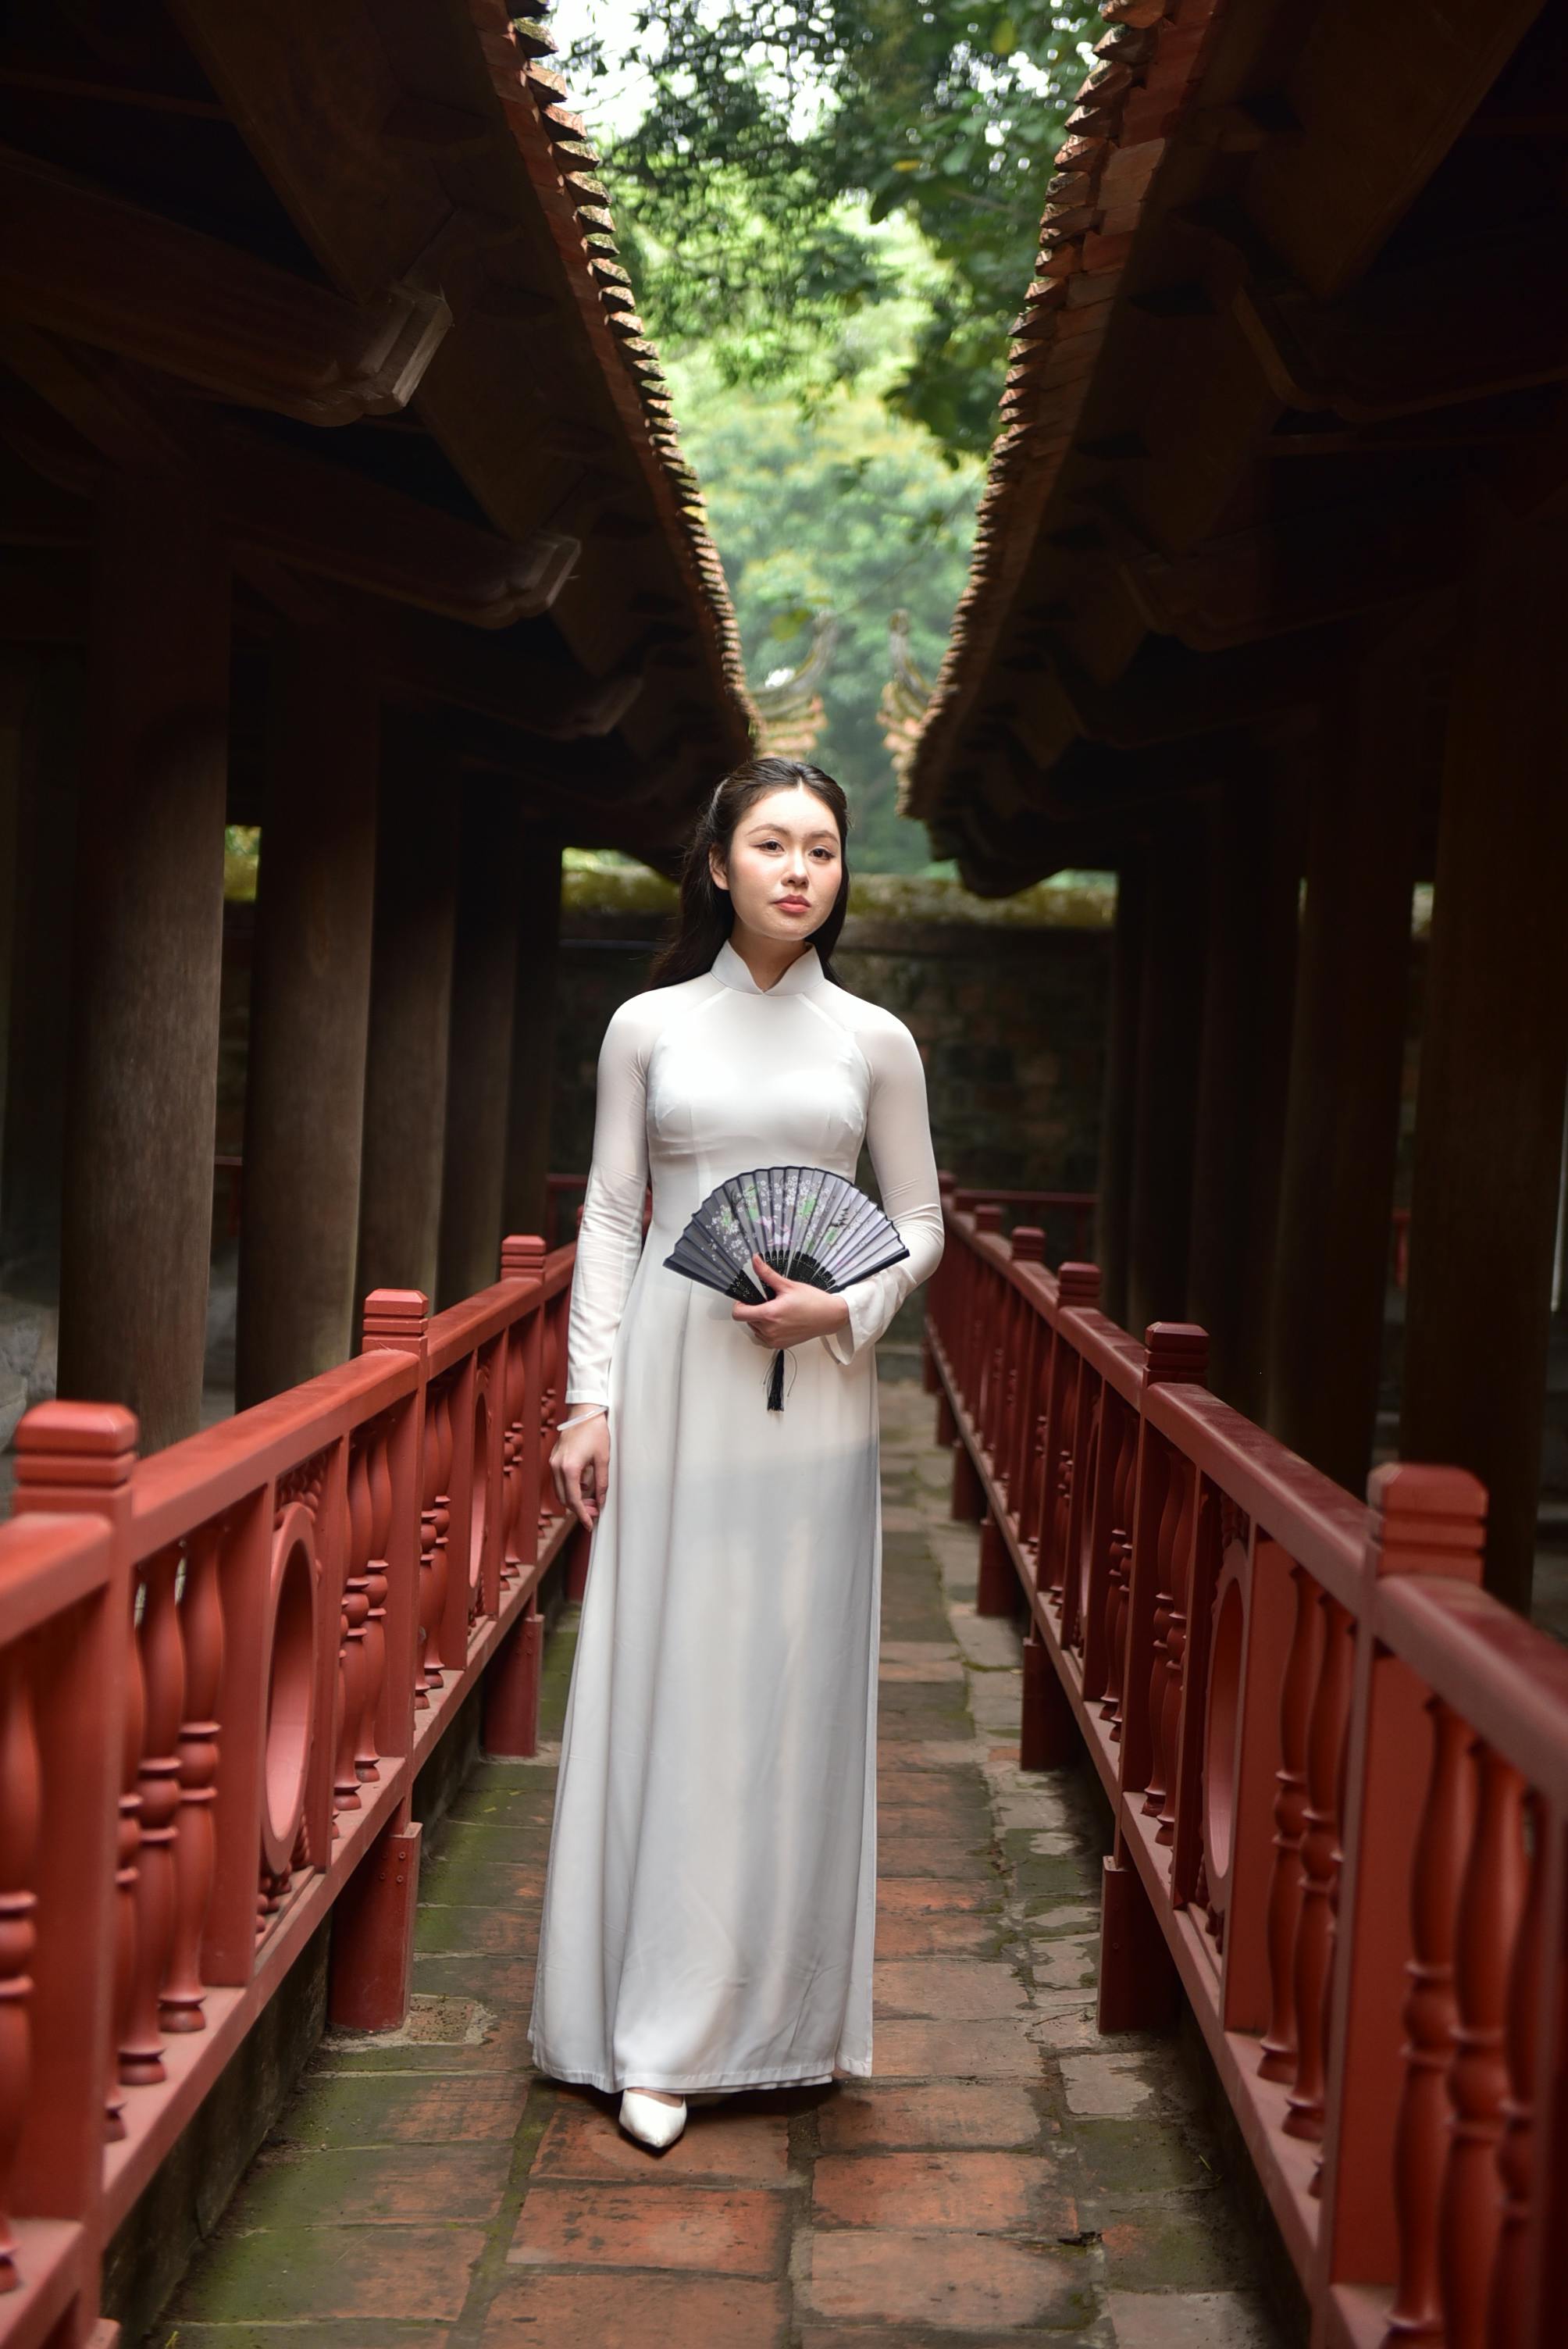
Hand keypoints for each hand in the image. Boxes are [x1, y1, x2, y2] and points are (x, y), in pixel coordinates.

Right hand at [550, 1411, 609, 1531]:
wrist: (584, 1412)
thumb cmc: (595, 1432)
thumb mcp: (603, 1459)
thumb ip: (601, 1483)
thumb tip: (600, 1501)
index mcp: (569, 1468)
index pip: (573, 1500)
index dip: (582, 1515)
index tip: (589, 1524)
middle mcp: (557, 1467)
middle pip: (564, 1499)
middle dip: (578, 1509)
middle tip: (595, 1512)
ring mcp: (553, 1462)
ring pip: (559, 1491)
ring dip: (573, 1500)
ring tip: (590, 1501)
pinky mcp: (554, 1459)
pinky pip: (558, 1481)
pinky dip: (569, 1488)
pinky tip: (583, 1486)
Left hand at [731, 1255, 851, 1349]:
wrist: (829, 1316)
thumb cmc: (813, 1302)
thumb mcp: (788, 1285)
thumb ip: (767, 1273)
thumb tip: (755, 1261)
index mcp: (770, 1314)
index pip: (738, 1314)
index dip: (740, 1304)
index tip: (747, 1299)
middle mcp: (770, 1330)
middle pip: (747, 1320)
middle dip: (754, 1310)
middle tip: (770, 1302)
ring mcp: (774, 1340)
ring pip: (755, 1329)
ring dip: (760, 1320)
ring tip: (777, 1311)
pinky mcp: (779, 1345)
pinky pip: (764, 1337)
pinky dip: (767, 1329)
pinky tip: (780, 1321)